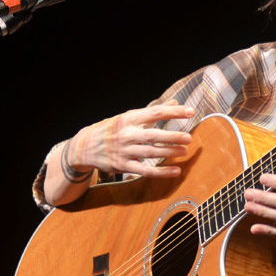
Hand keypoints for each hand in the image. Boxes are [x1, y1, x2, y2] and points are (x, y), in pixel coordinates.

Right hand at [70, 102, 195, 178]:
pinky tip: (175, 171)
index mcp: (128, 119)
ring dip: (168, 152)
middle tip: (188, 137)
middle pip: (152, 135)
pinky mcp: (122, 166)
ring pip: (150, 153)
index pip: (154, 113)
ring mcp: (124, 151)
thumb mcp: (127, 117)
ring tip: (184, 151)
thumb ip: (152, 112)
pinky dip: (161, 172)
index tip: (190, 112)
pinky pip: (144, 171)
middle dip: (171, 136)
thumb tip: (174, 103)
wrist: (84, 146)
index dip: (173, 112)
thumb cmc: (111, 130)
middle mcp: (126, 134)